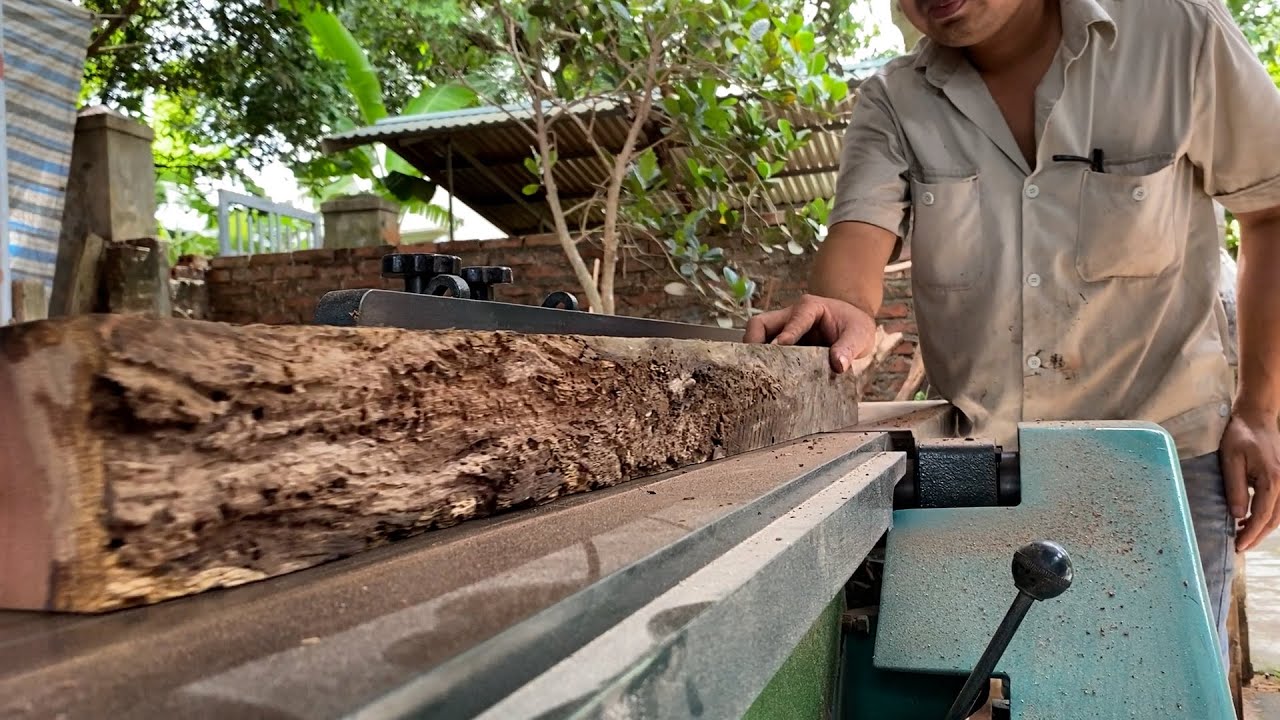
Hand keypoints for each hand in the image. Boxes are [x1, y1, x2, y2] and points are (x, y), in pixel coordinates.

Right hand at [743, 294, 876, 372]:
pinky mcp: (781, 346)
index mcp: (810, 308)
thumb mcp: (860, 334)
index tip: (779, 348)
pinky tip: (766, 380)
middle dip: (754, 343)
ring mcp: (782, 331)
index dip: (785, 335)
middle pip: (760, 324)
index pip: (793, 320)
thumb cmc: (854, 325)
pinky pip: (764, 352)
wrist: (853, 326)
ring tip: (758, 376)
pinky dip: (762, 364)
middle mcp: (789, 316)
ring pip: (757, 337)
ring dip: (755, 355)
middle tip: (755, 365)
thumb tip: (838, 365)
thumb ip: (849, 348)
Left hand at [1222, 407, 1279, 551]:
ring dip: (1262, 527)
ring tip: (1242, 536)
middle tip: (1240, 547)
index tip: (1239, 546)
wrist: (1256, 417)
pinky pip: (1278, 504)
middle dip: (1257, 535)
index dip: (1251, 533)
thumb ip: (1235, 488)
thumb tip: (1238, 515)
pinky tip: (1250, 519)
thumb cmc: (1240, 435)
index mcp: (1272, 480)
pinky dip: (1267, 516)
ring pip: (1279, 514)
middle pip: (1274, 519)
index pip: (1262, 516)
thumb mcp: (1230, 460)